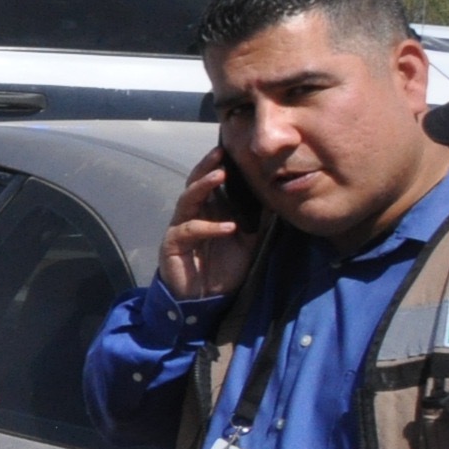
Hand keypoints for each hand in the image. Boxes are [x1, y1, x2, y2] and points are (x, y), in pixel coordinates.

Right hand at [160, 150, 255, 299]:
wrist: (205, 299)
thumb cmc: (224, 268)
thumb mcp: (248, 239)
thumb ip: (256, 218)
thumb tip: (276, 195)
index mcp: (209, 211)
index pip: (212, 182)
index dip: (219, 165)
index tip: (233, 149)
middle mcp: (192, 215)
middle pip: (195, 184)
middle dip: (207, 167)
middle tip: (221, 152)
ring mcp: (180, 228)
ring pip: (187, 200)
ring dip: (203, 186)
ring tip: (221, 176)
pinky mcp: (172, 245)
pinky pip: (189, 230)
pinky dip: (209, 227)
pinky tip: (228, 226)